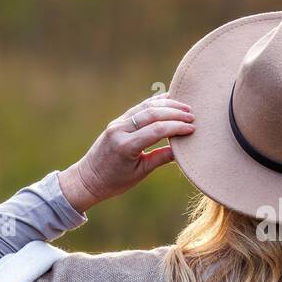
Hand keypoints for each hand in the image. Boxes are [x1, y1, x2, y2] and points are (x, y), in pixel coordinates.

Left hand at [58, 93, 193, 211]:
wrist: (89, 178)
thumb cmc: (116, 181)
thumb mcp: (140, 173)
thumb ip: (161, 158)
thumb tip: (182, 149)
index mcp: (126, 146)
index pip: (156, 130)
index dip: (176, 127)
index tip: (192, 128)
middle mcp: (120, 130)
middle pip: (151, 114)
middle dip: (174, 113)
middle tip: (192, 115)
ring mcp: (117, 123)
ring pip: (145, 107)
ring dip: (166, 104)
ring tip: (185, 106)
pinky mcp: (118, 121)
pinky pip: (138, 108)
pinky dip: (154, 103)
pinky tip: (168, 100)